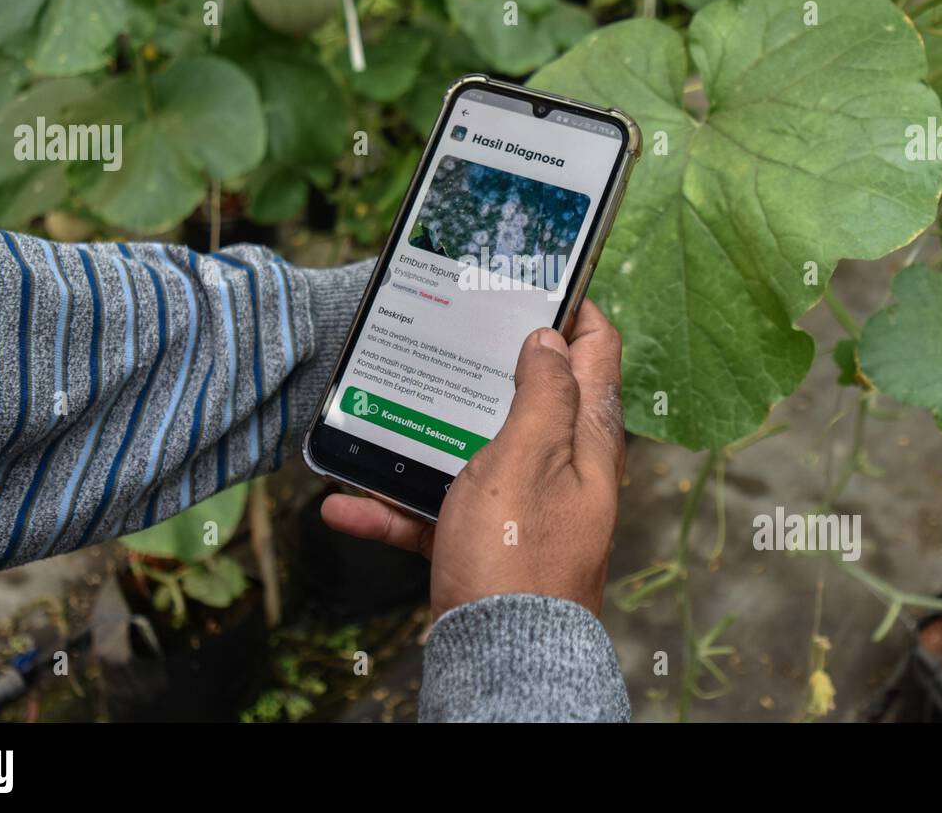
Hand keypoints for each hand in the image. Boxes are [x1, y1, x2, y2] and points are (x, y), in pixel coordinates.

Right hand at [321, 298, 624, 617]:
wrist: (499, 663)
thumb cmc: (518, 558)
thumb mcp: (529, 458)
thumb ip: (543, 393)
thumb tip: (553, 337)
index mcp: (585, 440)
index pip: (597, 352)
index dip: (574, 308)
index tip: (537, 278)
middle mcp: (559, 469)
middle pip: (527, 397)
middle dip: (485, 364)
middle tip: (448, 327)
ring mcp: (519, 508)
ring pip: (469, 452)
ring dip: (421, 436)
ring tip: (376, 410)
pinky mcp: (482, 544)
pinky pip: (434, 511)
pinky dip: (394, 505)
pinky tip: (344, 502)